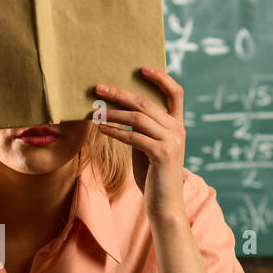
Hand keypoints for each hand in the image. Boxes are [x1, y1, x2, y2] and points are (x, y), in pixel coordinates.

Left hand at [92, 66, 186, 222]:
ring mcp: (172, 142)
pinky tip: (101, 128)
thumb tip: (120, 113)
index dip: (160, 78)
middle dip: (119, 93)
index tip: (142, 67)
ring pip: (138, 118)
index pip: (176, 93)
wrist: (165, 205)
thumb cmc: (154, 176)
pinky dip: (115, 132)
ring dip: (112, 113)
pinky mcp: (162, 154)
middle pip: (146, 103)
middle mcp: (177, 130)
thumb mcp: (150, 148)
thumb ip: (143, 130)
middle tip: (98, 88)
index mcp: (177, 125)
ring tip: (94, 111)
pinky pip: (134, 137)